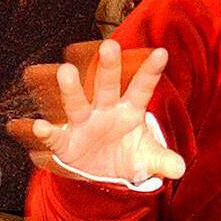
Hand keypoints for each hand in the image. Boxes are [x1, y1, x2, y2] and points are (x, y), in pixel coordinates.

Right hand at [29, 39, 184, 183]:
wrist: (101, 174)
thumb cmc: (126, 156)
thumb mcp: (146, 159)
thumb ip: (162, 160)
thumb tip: (180, 168)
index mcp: (129, 110)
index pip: (141, 88)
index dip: (150, 72)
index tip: (161, 53)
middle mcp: (104, 110)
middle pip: (106, 85)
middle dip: (108, 67)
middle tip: (110, 46)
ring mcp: (83, 123)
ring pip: (77, 103)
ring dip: (71, 89)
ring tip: (65, 71)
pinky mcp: (65, 141)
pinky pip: (55, 135)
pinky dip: (46, 131)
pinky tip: (40, 125)